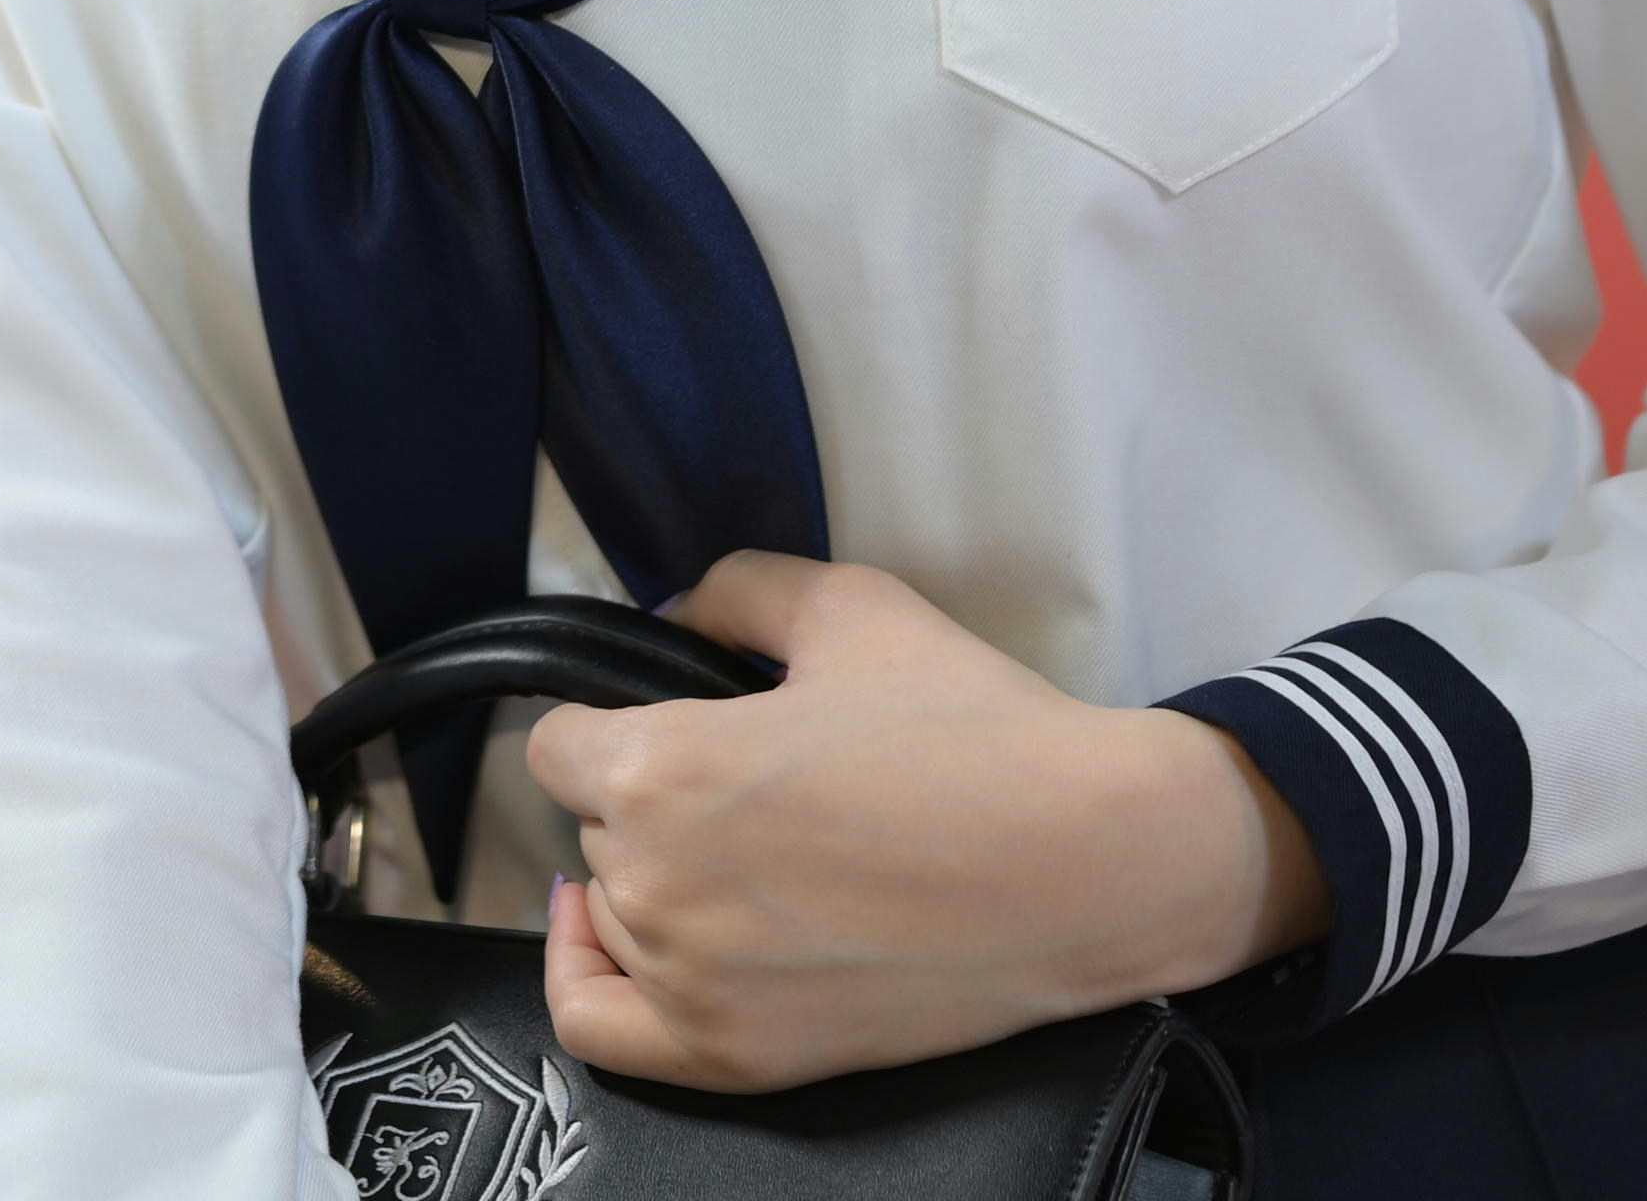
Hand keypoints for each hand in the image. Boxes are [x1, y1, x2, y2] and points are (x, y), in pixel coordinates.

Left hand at [521, 553, 1326, 1093]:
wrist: (1090, 861)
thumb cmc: (973, 728)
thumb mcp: (849, 607)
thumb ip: (733, 592)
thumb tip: (667, 616)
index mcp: (662, 768)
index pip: (557, 745)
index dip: (611, 724)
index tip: (673, 724)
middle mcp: (656, 882)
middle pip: (595, 829)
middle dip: (652, 800)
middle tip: (753, 790)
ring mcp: (693, 984)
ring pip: (614, 916)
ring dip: (655, 883)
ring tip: (747, 860)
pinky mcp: (738, 1055)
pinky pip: (602, 1030)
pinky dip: (594, 979)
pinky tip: (625, 941)